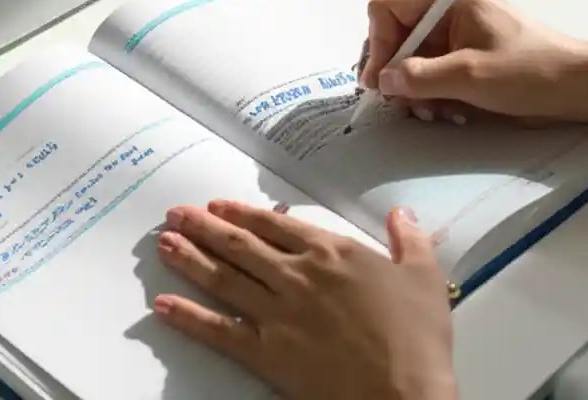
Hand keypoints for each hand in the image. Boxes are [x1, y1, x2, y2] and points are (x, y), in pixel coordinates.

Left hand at [154, 201, 456, 399]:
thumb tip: (402, 215)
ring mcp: (277, 313)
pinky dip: (187, 317)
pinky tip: (163, 305)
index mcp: (332, 253)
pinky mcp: (265, 352)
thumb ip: (410, 240)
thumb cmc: (417, 339)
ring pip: (222, 278)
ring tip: (164, 243)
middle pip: (240, 244)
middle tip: (176, 214)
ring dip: (189, 259)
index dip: (243, 213)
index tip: (217, 205)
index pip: (276, 225)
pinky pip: (217, 330)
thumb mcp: (424, 277)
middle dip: (204, 227)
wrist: (403, 393)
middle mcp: (297, 276)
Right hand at [360, 0, 587, 123]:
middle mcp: (447, 8)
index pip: (387, 10)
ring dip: (416, 89)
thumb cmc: (529, 71)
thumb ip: (419, 76)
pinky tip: (450, 111)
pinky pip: (431, 71)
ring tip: (433, 113)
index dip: (378, 46)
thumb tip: (383, 80)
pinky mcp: (465, 54)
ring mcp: (456, 32)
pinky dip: (433, 93)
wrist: (577, 86)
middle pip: (396, 35)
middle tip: (405, 105)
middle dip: (397, 73)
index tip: (380, 83)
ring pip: (411, 59)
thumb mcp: (469, 76)